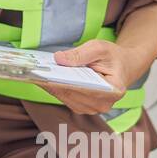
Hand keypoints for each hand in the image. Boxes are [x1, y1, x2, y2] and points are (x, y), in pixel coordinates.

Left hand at [33, 39, 147, 114]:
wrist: (123, 66)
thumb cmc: (113, 57)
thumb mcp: (99, 48)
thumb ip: (80, 54)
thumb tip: (58, 59)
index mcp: (112, 91)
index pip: (84, 87)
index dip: (64, 81)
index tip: (46, 74)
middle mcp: (102, 104)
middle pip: (72, 93)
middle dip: (53, 81)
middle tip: (33, 71)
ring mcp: (92, 108)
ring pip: (65, 97)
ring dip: (50, 85)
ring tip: (34, 73)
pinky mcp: (82, 107)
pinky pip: (64, 97)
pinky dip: (54, 87)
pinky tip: (43, 77)